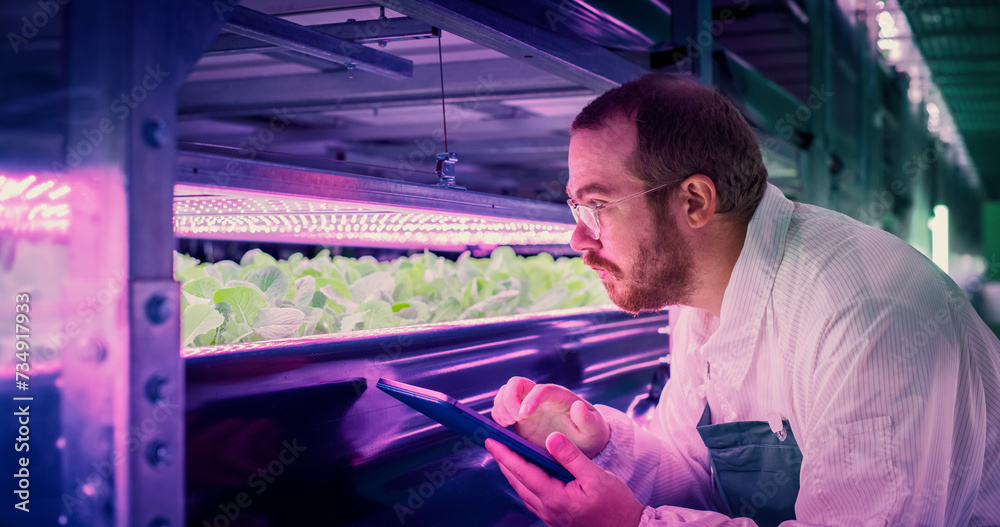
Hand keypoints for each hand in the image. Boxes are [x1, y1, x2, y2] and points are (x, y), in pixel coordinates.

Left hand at [486, 432, 643, 526]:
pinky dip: (526, 483)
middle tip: (494, 444)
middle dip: (504, 462)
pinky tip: (530, 475)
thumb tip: (552, 438)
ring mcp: (551, 517)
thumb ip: (571, 457)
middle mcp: (548, 510)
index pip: (523, 472)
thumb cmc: (616, 506)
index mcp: (555, 498)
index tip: (492, 441)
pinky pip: (534, 499)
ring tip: (507, 456)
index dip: (505, 455)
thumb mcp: (596, 477)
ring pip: (524, 492)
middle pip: (518, 483)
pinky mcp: (557, 519)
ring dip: (514, 473)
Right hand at [491, 377, 609, 457]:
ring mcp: (527, 406)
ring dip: (500, 407)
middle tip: (512, 420)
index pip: (542, 389)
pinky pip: (501, 409)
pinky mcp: (518, 419)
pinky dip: (497, 416)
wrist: (584, 443)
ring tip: (506, 425)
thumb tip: (579, 407)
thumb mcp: (595, 430)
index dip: (531, 399)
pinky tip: (502, 429)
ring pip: (505, 393)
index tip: (523, 415)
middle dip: (509, 399)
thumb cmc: (591, 434)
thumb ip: (588, 420)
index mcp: (559, 396)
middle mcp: (540, 397)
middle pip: (516, 383)